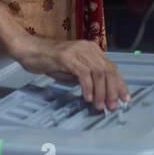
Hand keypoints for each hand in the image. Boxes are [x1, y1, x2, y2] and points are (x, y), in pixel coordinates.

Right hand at [11, 34, 128, 110]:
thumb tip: (101, 93)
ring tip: (100, 106)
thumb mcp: (72, 69)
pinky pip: (83, 74)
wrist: (29, 50)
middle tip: (113, 106)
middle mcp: (88, 48)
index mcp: (92, 50)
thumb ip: (86, 77)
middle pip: (109, 70)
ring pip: (99, 73)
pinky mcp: (67, 57)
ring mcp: (78, 51)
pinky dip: (88, 87)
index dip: (120, 84)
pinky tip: (87, 97)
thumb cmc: (49, 60)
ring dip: (101, 92)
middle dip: (113, 91)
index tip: (124, 99)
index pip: (112, 67)